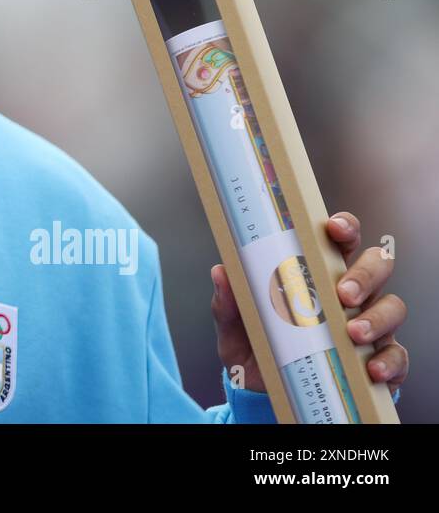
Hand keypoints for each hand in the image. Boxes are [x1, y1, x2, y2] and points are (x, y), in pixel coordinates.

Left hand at [211, 211, 407, 396]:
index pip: (338, 239)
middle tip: (342, 292)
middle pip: (376, 266)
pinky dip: (389, 361)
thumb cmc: (253, 346)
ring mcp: (366, 325)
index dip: (344, 227)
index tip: (334, 228)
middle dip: (364, 274)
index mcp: (315, 273)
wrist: (260, 393)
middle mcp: (347, 294)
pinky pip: (397, 356)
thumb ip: (228, 303)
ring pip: (392, 307)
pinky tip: (372, 369)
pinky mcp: (377, 359)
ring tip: (352, 333)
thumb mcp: (233, 327)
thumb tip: (221, 272)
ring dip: (376, 317)